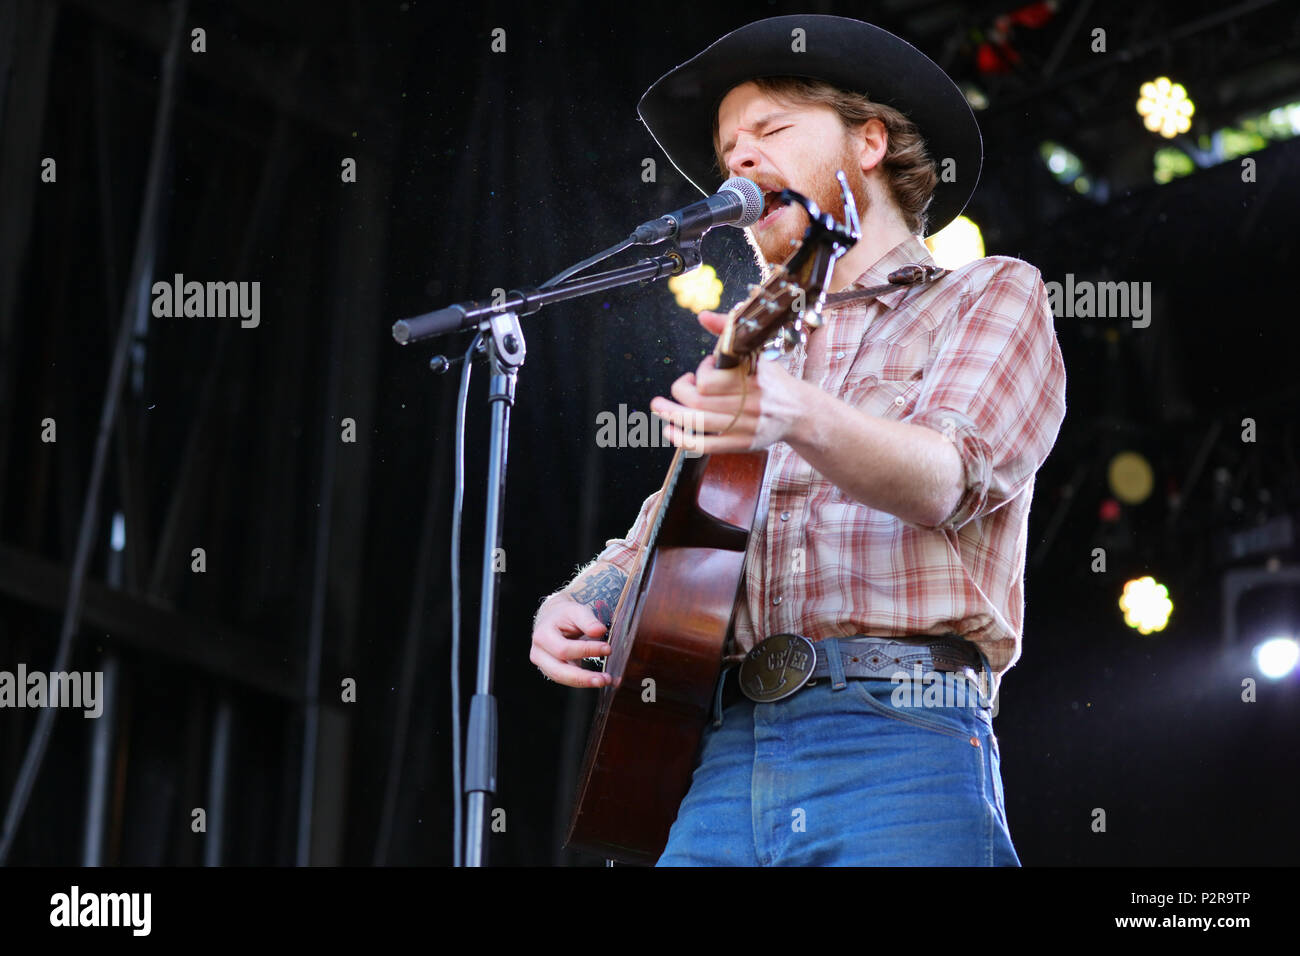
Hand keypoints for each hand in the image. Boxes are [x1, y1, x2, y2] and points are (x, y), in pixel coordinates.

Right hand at [529, 595, 612, 688]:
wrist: (551, 619)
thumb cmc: (563, 615)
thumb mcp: (576, 611)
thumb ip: (588, 620)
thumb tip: (599, 631)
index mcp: (542, 636)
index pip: (564, 649)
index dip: (586, 651)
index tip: (607, 649)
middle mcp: (539, 653)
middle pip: (559, 671)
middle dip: (583, 678)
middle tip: (603, 679)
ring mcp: (543, 665)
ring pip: (562, 679)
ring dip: (584, 683)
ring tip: (604, 681)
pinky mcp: (552, 672)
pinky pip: (567, 680)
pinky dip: (584, 682)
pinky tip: (600, 681)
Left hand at [650, 310, 807, 453]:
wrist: (801, 412)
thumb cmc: (773, 379)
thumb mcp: (757, 351)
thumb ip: (728, 332)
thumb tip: (702, 315)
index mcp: (752, 379)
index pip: (709, 380)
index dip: (700, 372)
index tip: (706, 366)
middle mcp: (749, 404)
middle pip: (698, 401)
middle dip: (679, 390)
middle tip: (680, 384)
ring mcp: (745, 427)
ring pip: (698, 423)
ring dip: (671, 413)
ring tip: (659, 406)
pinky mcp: (742, 444)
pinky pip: (706, 446)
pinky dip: (684, 440)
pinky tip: (669, 431)